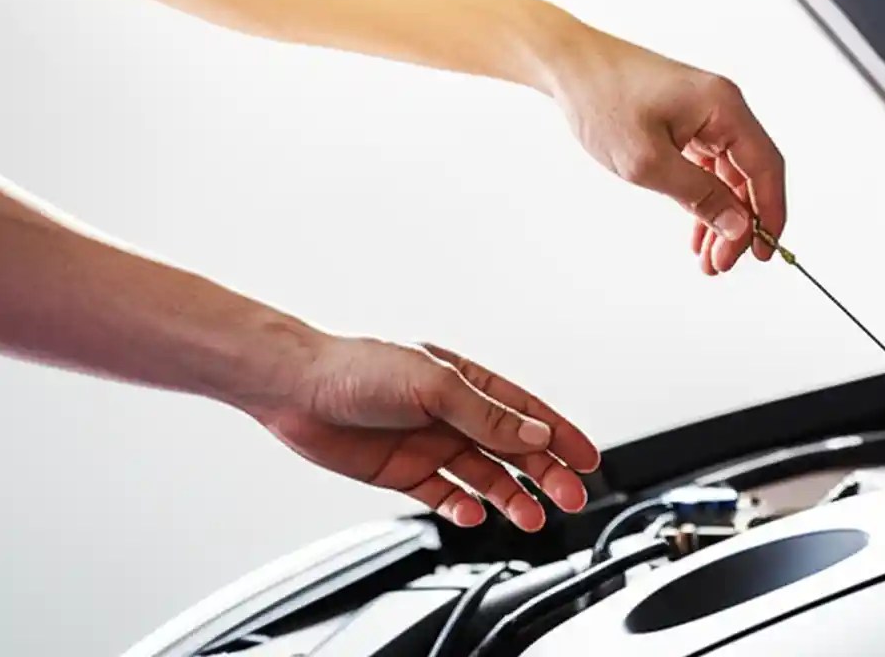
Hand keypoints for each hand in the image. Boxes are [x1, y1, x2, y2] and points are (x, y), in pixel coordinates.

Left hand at [250, 337, 599, 532]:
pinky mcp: (404, 472)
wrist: (296, 389)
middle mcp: (452, 413)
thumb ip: (486, 415)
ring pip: (485, 477)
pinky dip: (462, 507)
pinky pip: (443, 495)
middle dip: (546, 473)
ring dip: (510, 496)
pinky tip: (473, 514)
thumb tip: (536, 432)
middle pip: (513, 449)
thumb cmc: (358, 367)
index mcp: (466, 382)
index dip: (561, 435)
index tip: (588, 459)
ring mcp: (430, 444)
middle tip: (571, 497)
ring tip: (531, 517)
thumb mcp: (434, 385)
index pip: (527, 411)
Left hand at [545, 27, 786, 274]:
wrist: (569, 67)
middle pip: (750, 176)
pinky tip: (698, 232)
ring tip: (708, 259)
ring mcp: (705, 118)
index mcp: (724, 108)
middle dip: (740, 225)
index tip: (761, 253)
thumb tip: (738, 227)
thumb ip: (698, 196)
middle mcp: (722, 110)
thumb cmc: (602, 100)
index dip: (769, 214)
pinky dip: (704, 201)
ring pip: (728, 178)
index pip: (765, 168)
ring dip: (722, 219)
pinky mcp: (687, 126)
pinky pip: (707, 171)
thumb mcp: (648, 161)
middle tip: (722, 264)